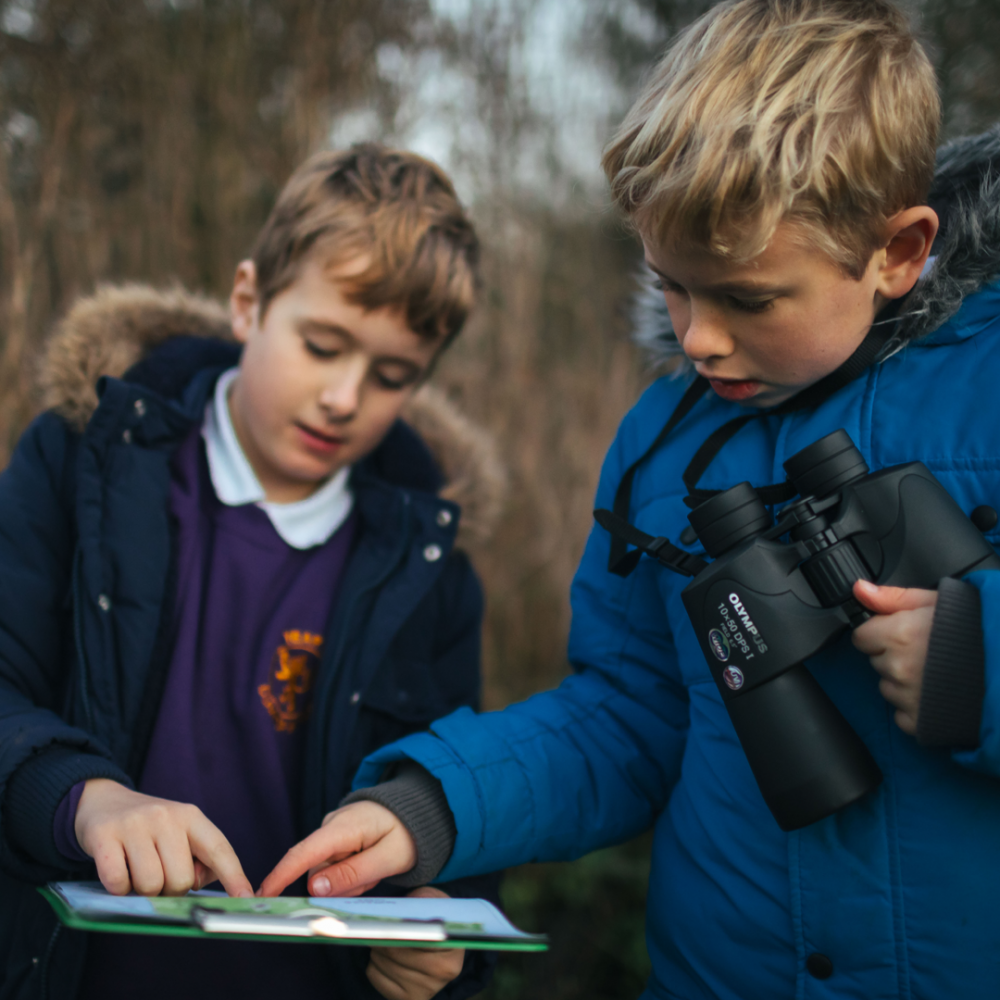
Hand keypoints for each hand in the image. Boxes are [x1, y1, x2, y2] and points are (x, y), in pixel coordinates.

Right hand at [74, 779, 252, 897]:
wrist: (103, 801)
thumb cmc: (149, 829)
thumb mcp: (180, 834)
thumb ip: (199, 860)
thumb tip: (200, 886)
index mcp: (191, 816)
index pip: (219, 849)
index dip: (234, 877)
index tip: (247, 899)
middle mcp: (166, 816)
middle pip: (181, 879)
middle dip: (170, 889)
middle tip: (158, 874)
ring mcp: (135, 824)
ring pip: (150, 885)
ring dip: (143, 891)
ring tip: (137, 871)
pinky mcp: (105, 835)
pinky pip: (118, 883)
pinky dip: (118, 888)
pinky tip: (119, 869)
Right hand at [257, 800, 415, 897]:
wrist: (418, 808)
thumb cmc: (407, 833)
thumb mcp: (388, 858)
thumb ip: (352, 874)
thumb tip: (313, 888)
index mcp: (343, 827)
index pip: (304, 853)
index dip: (281, 875)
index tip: (263, 895)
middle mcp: (332, 825)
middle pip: (316, 869)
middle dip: (340, 884)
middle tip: (371, 879)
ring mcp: (333, 830)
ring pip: (327, 871)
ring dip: (349, 879)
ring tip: (374, 868)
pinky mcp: (336, 837)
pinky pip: (335, 865)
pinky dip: (352, 872)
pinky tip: (369, 863)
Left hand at [367, 888, 464, 999]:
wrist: (437, 938)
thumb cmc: (433, 914)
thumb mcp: (432, 899)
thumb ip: (421, 901)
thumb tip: (405, 909)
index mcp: (452, 948)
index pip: (419, 937)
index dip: (401, 927)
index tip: (390, 919)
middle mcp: (442, 973)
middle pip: (396, 952)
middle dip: (384, 935)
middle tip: (380, 924)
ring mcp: (425, 990)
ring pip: (383, 963)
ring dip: (377, 948)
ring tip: (385, 939)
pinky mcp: (407, 998)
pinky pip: (375, 975)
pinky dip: (374, 964)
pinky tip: (385, 957)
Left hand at [852, 579, 937, 734]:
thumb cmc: (977, 632)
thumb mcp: (935, 603)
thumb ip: (892, 598)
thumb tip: (860, 589)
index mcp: (899, 636)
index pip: (862, 637)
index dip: (879, 634)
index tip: (899, 634)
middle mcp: (899, 668)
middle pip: (877, 662)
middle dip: (894, 656)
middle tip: (926, 652)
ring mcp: (908, 697)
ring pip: (888, 688)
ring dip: (904, 682)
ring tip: (936, 673)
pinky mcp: (920, 722)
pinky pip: (902, 715)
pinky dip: (915, 708)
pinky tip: (937, 694)